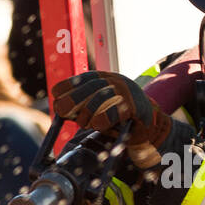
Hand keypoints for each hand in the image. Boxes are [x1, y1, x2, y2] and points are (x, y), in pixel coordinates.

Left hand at [51, 71, 170, 167]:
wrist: (148, 126)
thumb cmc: (119, 118)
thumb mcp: (98, 109)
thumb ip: (81, 107)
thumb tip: (60, 109)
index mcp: (104, 79)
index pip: (83, 78)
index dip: (68, 86)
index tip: (56, 96)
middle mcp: (115, 81)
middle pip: (91, 85)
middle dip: (73, 97)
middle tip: (62, 111)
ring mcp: (126, 92)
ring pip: (102, 96)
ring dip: (88, 111)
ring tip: (85, 123)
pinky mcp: (136, 106)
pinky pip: (117, 110)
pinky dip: (104, 118)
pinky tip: (98, 125)